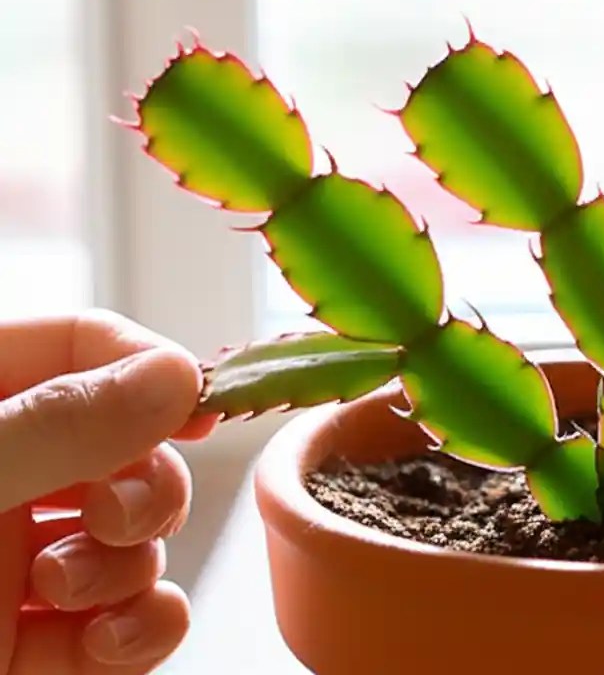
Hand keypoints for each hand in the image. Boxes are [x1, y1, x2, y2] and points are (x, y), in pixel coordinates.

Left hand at [0, 310, 217, 673]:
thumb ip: (61, 424)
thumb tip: (175, 373)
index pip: (78, 344)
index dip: (146, 365)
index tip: (199, 407)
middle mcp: (4, 479)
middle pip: (131, 445)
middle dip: (148, 488)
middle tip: (116, 520)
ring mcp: (18, 564)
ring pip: (140, 536)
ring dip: (131, 568)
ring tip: (70, 596)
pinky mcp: (39, 644)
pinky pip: (131, 619)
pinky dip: (141, 630)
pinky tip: (108, 643)